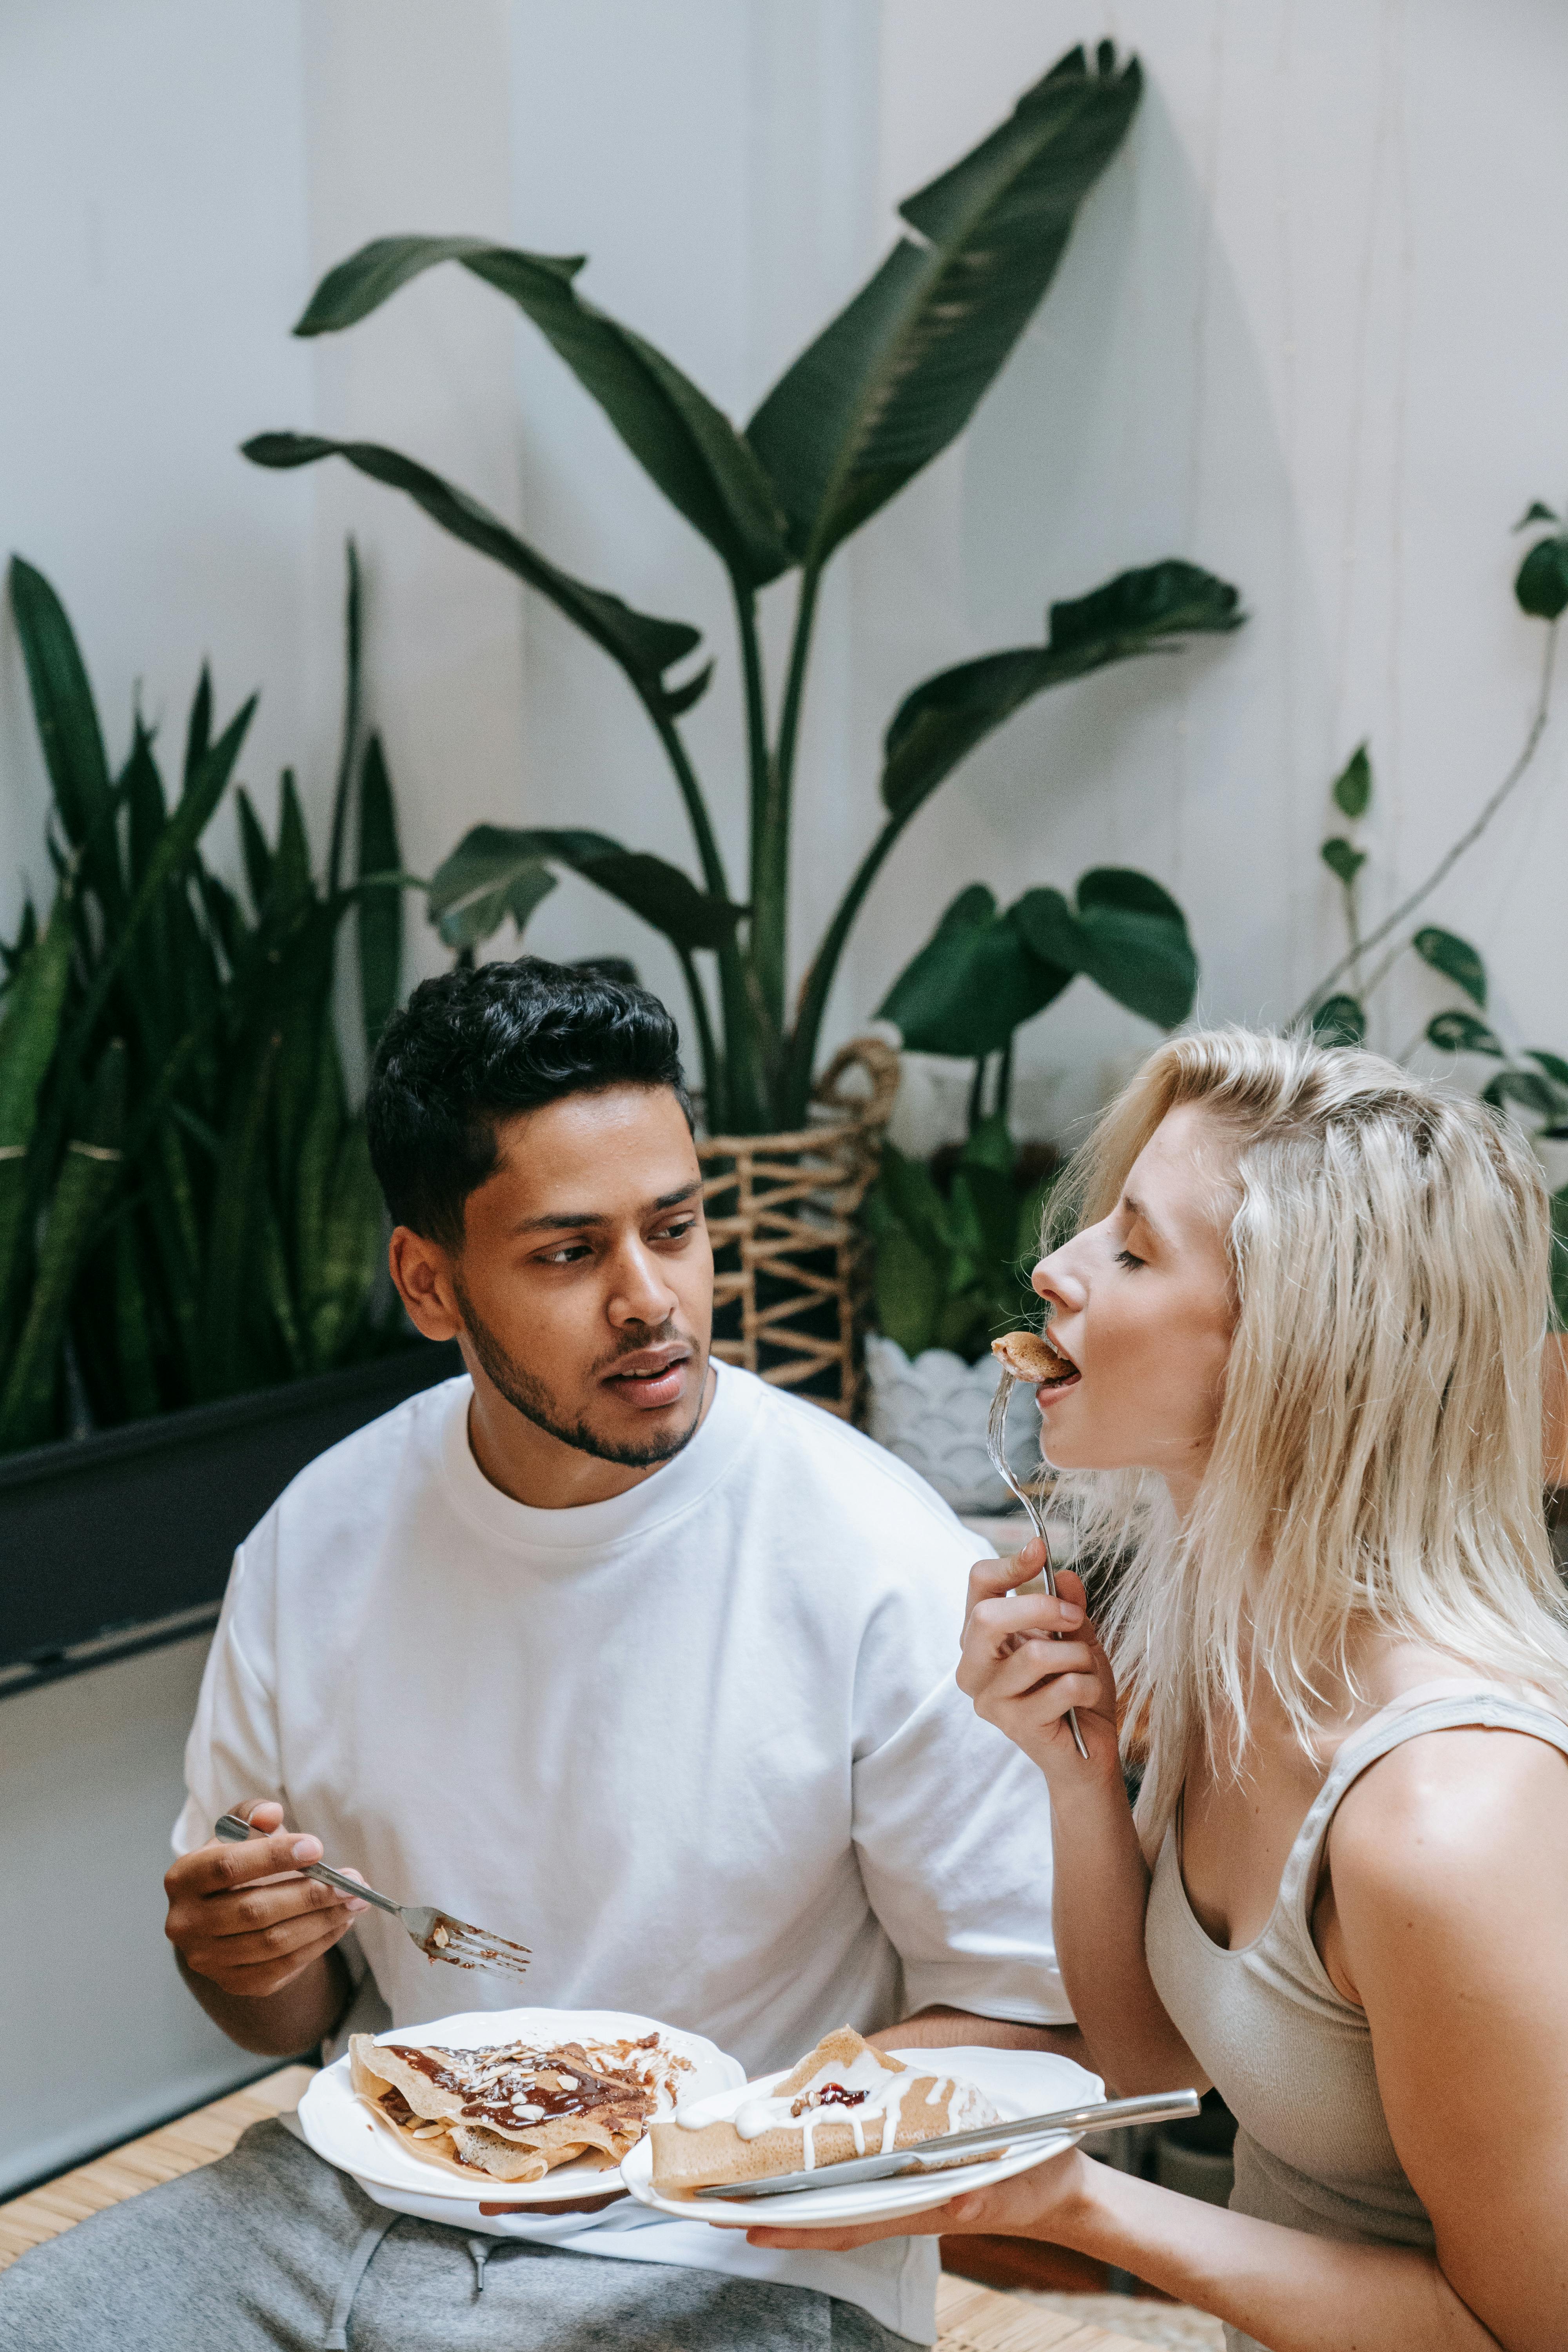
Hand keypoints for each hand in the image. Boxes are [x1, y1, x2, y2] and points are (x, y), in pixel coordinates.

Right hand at [164, 1799, 368, 1998]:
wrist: (221, 1914)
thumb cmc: (237, 1864)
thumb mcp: (237, 1831)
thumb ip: (252, 1815)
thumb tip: (271, 1814)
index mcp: (182, 1878)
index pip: (227, 1866)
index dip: (273, 1856)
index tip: (318, 1847)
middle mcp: (185, 1923)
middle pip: (254, 1910)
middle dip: (310, 1894)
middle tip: (352, 1880)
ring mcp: (206, 1959)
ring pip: (272, 1942)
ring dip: (322, 1920)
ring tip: (355, 1901)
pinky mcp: (232, 1983)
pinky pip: (281, 1967)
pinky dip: (318, 1944)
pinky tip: (341, 1923)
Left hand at [743, 2143, 1089, 2251]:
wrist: (1053, 2185)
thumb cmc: (1030, 2182)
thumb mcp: (1009, 2187)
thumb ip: (981, 2197)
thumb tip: (958, 2208)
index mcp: (914, 2206)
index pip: (843, 2222)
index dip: (795, 2228)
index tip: (747, 2227)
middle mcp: (897, 2198)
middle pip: (825, 2210)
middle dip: (772, 2209)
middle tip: (714, 2200)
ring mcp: (900, 2185)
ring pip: (834, 2192)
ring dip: (789, 2187)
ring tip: (738, 2179)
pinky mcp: (909, 2166)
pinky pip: (855, 2170)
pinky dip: (822, 2165)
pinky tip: (799, 2151)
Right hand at [958, 1549, 1120, 1784]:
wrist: (1087, 1753)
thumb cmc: (1074, 1690)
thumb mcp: (1076, 1638)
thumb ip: (1067, 1607)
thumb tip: (1065, 1576)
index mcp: (981, 1639)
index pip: (977, 1586)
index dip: (1008, 1563)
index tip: (1039, 1548)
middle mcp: (974, 1668)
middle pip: (988, 1617)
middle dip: (1041, 1608)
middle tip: (1073, 1618)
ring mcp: (991, 1700)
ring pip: (1037, 1654)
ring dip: (1077, 1656)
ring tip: (1084, 1669)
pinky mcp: (1016, 1725)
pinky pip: (1065, 1687)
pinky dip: (1090, 1685)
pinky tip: (1087, 1698)